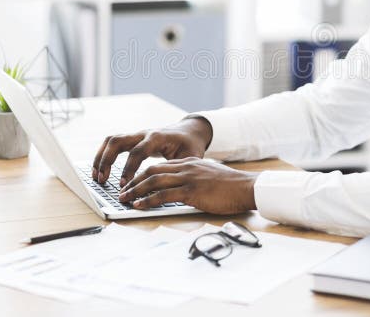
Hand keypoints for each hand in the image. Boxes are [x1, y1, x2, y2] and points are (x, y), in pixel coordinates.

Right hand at [91, 117, 212, 186]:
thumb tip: (166, 187)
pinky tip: (100, 171)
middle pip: (118, 141)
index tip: (122, 185)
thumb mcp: (190, 157)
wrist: (189, 132)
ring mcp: (137, 135)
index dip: (128, 168)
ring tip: (97, 177)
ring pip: (112, 140)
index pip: (137, 152)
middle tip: (102, 180)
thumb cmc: (190, 146)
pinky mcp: (133, 140)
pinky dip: (103, 156)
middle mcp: (144, 134)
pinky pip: (113, 144)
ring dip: (101, 158)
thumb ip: (177, 170)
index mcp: (158, 137)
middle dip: (106, 161)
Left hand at [119, 158, 258, 214]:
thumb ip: (195, 178)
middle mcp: (186, 167)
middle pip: (152, 170)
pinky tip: (139, 206)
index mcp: (190, 163)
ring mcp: (188, 178)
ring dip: (136, 191)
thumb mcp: (210, 176)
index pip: (160, 166)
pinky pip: (163, 195)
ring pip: (154, 181)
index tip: (133, 183)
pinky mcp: (192, 191)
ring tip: (125, 199)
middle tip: (123, 192)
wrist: (246, 187)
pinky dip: (148, 201)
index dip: (143, 175)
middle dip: (134, 181)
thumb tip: (182, 188)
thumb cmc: (231, 186)